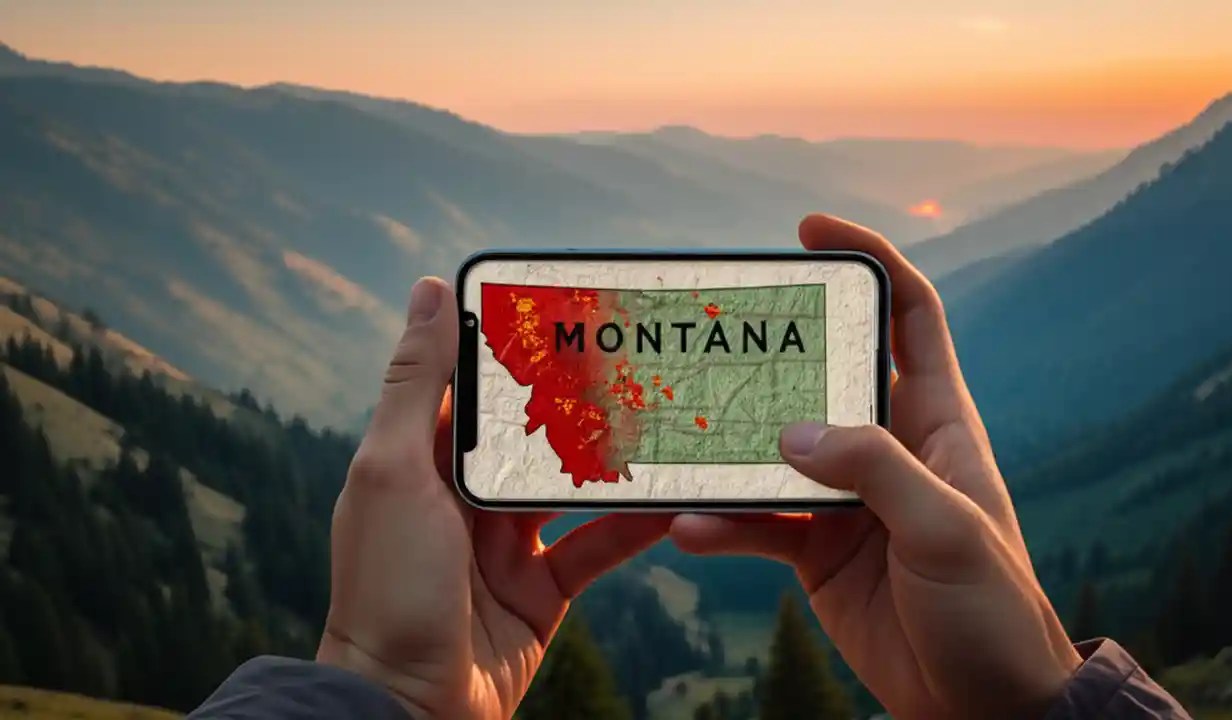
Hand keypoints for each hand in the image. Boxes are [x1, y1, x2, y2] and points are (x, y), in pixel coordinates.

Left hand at [317, 277, 671, 718]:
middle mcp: (464, 498)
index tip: (570, 304)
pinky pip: (597, 545)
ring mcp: (506, 546)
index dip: (518, 344)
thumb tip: (430, 287)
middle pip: (534, 432)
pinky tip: (674, 500)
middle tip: (640, 357)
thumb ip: (415, 384)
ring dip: (616, 458)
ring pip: (572, 485)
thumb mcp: (394, 472)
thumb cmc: (387, 588)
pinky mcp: (543, 591)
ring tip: (668, 418)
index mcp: (422, 459)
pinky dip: (635, 525)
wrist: (406, 711)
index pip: (476, 384)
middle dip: (582, 398)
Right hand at [669, 215, 1081, 719]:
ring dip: (727, 450)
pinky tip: (690, 528)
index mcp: (938, 423)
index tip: (811, 231)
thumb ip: (874, 472)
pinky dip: (722, 523)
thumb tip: (793, 432)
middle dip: (767, 353)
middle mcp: (887, 449)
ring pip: (774, 451)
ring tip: (677, 446)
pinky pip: (758, 522)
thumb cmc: (993, 611)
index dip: (872, 260)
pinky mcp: (815, 548)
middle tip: (708, 338)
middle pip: (820, 374)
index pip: (911, 316)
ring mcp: (846, 498)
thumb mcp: (946, 531)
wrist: (981, 707)